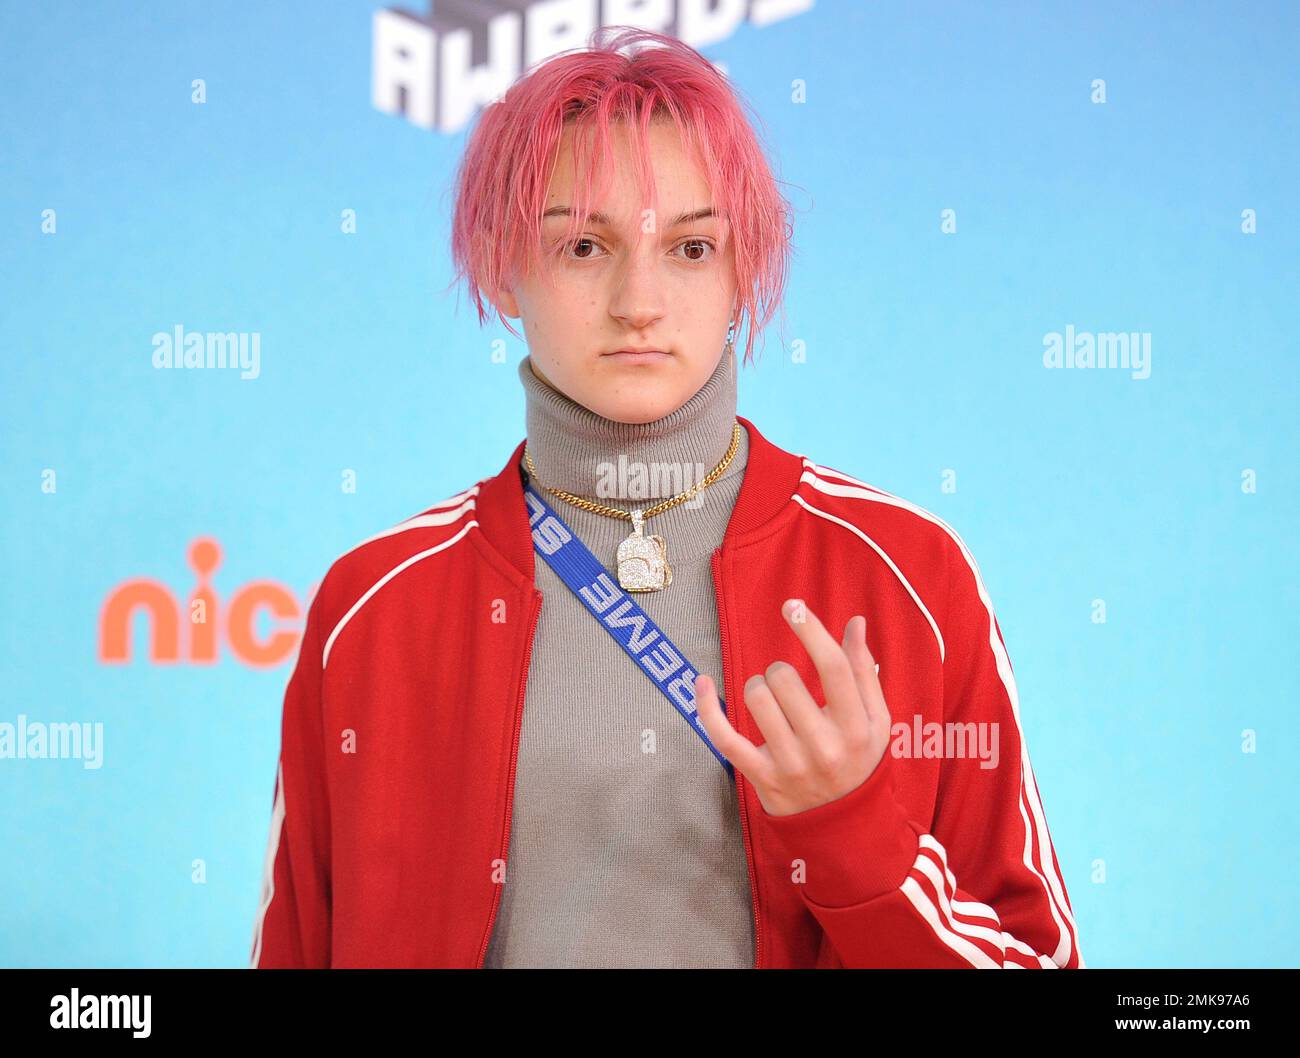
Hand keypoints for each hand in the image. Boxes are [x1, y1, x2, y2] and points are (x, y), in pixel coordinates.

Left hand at [694, 599, 890, 816]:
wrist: (842, 829)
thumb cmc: (858, 761)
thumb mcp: (877, 721)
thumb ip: (864, 671)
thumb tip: (855, 623)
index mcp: (857, 727)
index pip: (833, 668)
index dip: (811, 631)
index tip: (793, 606)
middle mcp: (824, 746)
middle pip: (785, 678)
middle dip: (780, 670)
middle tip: (787, 685)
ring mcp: (789, 764)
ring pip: (755, 697)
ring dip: (757, 687)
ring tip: (769, 700)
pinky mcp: (760, 776)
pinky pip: (723, 736)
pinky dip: (706, 706)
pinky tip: (702, 683)